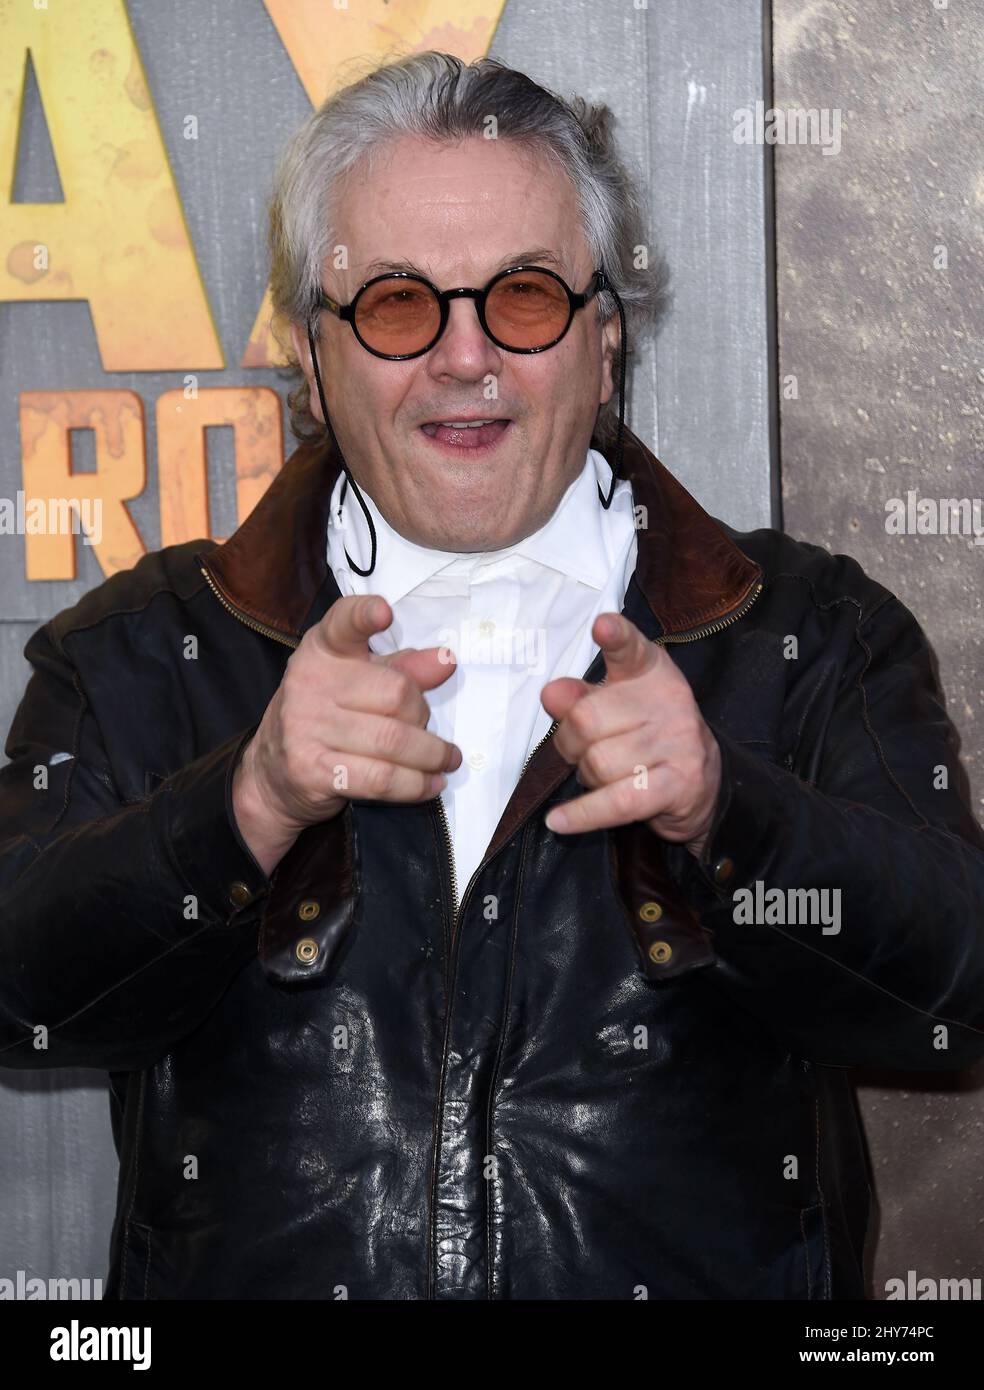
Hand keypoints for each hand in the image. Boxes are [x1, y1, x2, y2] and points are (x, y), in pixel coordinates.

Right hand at [233, 594, 460, 873]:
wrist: (272, 775)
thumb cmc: (328, 719)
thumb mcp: (360, 682)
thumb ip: (403, 668)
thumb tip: (445, 660)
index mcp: (323, 650)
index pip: (343, 624)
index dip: (364, 616)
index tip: (384, 612)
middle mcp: (309, 682)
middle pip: (396, 693)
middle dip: (423, 715)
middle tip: (426, 728)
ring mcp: (306, 727)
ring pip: (393, 740)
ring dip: (431, 755)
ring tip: (446, 761)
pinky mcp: (312, 770)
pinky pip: (381, 778)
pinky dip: (415, 785)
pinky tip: (431, 784)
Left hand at [540, 612, 720, 858]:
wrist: (703, 785)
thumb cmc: (646, 737)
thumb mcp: (614, 707)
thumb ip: (580, 698)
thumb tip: (552, 694)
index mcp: (650, 671)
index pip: (630, 648)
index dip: (616, 637)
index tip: (602, 627)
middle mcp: (670, 701)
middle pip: (587, 719)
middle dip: (571, 742)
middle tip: (585, 749)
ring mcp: (678, 743)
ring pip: (597, 764)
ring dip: (588, 777)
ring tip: (606, 775)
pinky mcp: (678, 786)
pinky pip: (617, 802)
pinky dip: (582, 815)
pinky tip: (557, 821)